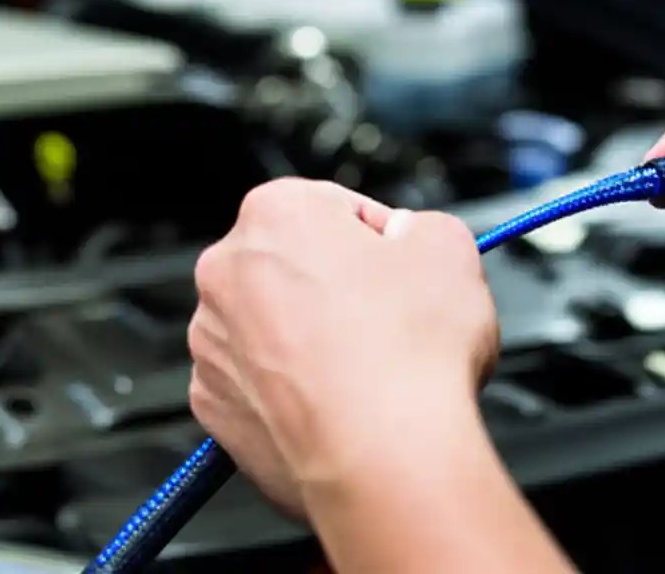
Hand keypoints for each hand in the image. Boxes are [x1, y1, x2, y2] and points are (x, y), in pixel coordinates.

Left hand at [187, 179, 497, 517]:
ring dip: (318, 339)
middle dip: (343, 287)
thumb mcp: (451, 247)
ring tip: (374, 369)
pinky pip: (262, 384)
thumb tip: (411, 240)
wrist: (386, 457)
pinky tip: (344, 403)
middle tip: (395, 318)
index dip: (381, 239)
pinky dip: (297, 390)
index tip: (404, 265)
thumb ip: (422, 227)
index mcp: (276, 212)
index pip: (335, 206)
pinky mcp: (215, 408)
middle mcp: (227, 272)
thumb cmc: (411, 354)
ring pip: (276, 326)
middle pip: (297, 264)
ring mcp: (214, 344)